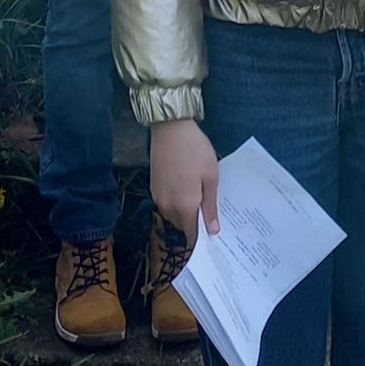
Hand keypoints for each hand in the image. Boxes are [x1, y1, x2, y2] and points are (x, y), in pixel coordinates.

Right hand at [149, 117, 219, 247]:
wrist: (170, 128)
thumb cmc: (196, 151)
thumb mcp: (210, 176)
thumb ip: (210, 206)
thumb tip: (212, 230)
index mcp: (184, 206)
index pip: (191, 233)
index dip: (201, 237)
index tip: (211, 235)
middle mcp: (167, 206)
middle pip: (181, 225)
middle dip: (193, 222)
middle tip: (206, 207)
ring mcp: (157, 196)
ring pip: (172, 215)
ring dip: (182, 212)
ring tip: (195, 194)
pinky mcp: (152, 186)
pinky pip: (165, 203)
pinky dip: (174, 202)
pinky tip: (183, 186)